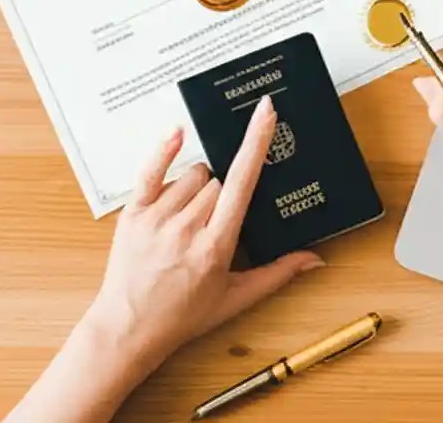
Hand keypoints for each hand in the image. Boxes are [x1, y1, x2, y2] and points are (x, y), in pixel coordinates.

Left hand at [85, 96, 323, 368]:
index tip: (267, 114)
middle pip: (218, 181)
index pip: (241, 183)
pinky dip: (164, 150)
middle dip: (225, 191)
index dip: (256, 144)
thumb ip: (278, 274)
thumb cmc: (182, 316)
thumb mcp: (236, 299)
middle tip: (217, 219)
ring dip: (200, 185)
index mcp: (215, 246)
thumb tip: (315, 258)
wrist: (127, 330)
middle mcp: (186, 228)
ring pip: (192, 176)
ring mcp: (156, 219)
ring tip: (193, 216)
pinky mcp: (132, 215)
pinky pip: (150, 171)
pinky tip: (176, 133)